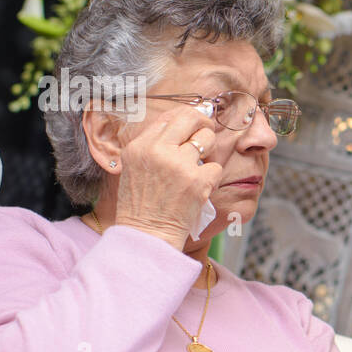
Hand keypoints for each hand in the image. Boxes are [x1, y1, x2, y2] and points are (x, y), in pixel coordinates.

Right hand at [113, 107, 221, 250]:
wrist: (146, 236)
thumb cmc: (142, 205)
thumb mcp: (136, 168)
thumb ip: (155, 146)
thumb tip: (185, 122)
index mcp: (138, 146)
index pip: (169, 116)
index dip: (187, 118)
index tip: (194, 126)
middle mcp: (157, 150)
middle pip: (191, 117)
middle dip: (204, 124)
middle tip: (206, 137)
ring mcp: (178, 165)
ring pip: (208, 139)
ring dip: (209, 153)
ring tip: (197, 170)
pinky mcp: (197, 181)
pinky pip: (216, 167)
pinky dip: (212, 178)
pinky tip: (199, 190)